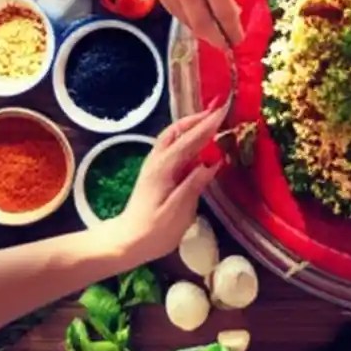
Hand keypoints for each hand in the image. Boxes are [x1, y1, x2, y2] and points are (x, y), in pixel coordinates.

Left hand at [107, 107, 225, 263]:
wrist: (126, 241)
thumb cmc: (154, 232)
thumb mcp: (177, 212)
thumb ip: (193, 186)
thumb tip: (213, 164)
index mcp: (164, 169)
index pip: (189, 141)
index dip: (207, 126)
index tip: (224, 112)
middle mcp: (157, 161)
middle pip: (177, 131)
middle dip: (198, 118)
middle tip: (219, 109)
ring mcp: (154, 165)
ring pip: (172, 136)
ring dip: (190, 125)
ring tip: (210, 119)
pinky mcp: (155, 172)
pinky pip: (171, 146)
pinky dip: (185, 137)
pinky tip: (196, 142)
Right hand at [133, 0, 243, 46]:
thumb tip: (225, 1)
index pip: (225, 14)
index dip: (234, 31)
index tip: (239, 39)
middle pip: (203, 26)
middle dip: (216, 39)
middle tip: (225, 45)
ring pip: (183, 19)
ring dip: (198, 27)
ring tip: (208, 31)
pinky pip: (169, 4)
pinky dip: (181, 10)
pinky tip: (188, 8)